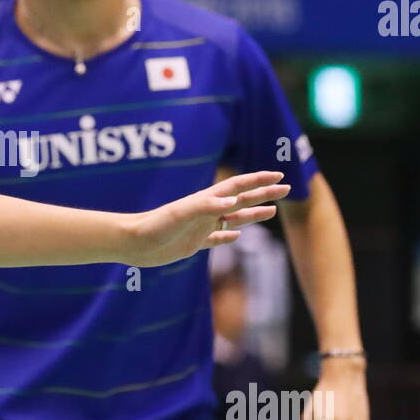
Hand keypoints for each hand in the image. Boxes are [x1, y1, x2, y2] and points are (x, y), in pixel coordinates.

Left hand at [122, 171, 289, 267]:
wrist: (133, 243)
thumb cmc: (155, 226)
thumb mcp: (182, 215)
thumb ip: (207, 207)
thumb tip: (234, 202)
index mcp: (206, 200)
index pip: (238, 186)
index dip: (259, 180)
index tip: (280, 175)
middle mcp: (206, 211)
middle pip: (241, 200)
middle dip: (264, 193)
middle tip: (286, 189)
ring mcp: (200, 227)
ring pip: (233, 218)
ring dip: (253, 214)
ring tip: (272, 211)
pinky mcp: (192, 243)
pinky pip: (216, 238)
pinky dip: (229, 236)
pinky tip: (236, 236)